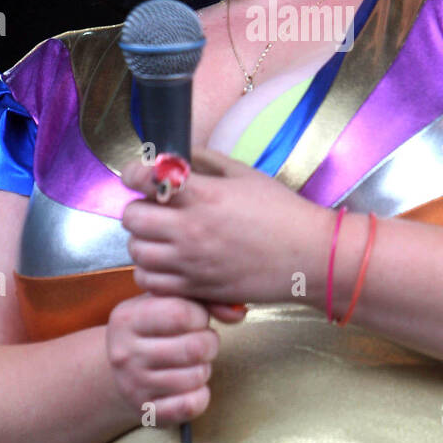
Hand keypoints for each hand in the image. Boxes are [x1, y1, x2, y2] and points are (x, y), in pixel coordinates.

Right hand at [105, 292, 243, 428]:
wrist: (121, 369)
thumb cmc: (155, 327)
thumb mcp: (168, 301)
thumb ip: (203, 297)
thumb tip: (238, 312)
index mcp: (127, 318)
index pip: (181, 313)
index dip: (200, 316)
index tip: (196, 320)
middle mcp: (124, 353)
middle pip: (194, 348)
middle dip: (209, 344)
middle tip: (202, 343)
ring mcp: (133, 386)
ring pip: (196, 377)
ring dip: (204, 369)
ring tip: (192, 363)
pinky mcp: (146, 412)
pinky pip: (190, 406)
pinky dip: (200, 396)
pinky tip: (191, 387)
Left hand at [121, 147, 330, 304]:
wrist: (309, 256)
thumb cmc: (282, 213)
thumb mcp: (245, 175)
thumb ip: (206, 161)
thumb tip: (179, 154)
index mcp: (204, 195)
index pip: (145, 179)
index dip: (134, 172)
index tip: (139, 174)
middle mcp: (191, 230)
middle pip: (132, 218)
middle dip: (137, 208)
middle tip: (152, 208)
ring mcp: (192, 262)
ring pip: (137, 253)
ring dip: (142, 241)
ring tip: (160, 237)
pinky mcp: (197, 288)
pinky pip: (151, 283)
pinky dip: (150, 272)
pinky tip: (166, 263)